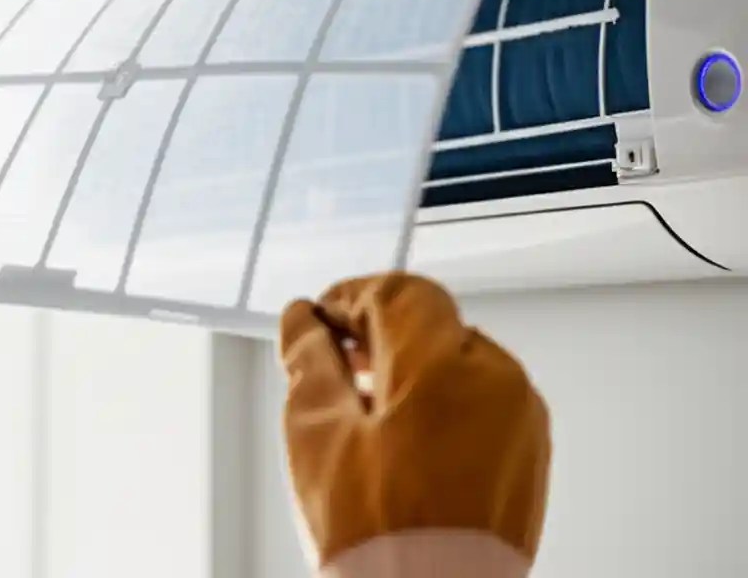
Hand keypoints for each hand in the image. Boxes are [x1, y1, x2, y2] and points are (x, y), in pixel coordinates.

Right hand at [279, 273, 549, 575]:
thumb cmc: (380, 541)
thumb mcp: (316, 434)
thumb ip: (309, 361)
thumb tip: (303, 323)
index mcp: (446, 368)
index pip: (399, 292)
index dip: (350, 297)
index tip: (322, 319)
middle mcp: (499, 384)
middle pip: (432, 324)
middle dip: (377, 336)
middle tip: (333, 365)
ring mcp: (522, 421)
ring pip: (459, 363)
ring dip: (411, 371)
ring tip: (364, 416)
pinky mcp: (529, 455)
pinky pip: (483, 403)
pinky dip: (443, 405)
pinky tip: (402, 444)